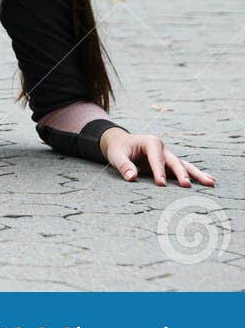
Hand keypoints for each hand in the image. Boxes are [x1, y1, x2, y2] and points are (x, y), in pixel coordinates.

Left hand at [99, 127, 215, 186]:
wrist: (121, 143)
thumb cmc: (119, 149)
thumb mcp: (116, 155)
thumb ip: (124, 166)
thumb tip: (131, 177)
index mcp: (150, 142)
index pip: (156, 158)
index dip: (158, 171)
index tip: (160, 184)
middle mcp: (162, 148)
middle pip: (174, 161)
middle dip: (181, 173)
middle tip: (186, 185)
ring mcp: (168, 156)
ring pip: (184, 165)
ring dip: (197, 174)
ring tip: (210, 183)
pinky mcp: (170, 164)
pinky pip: (184, 169)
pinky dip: (196, 175)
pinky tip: (210, 181)